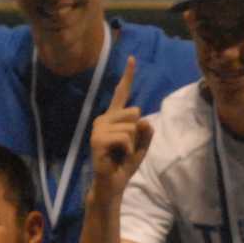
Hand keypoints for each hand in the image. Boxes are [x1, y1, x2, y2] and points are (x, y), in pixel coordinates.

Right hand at [87, 57, 148, 196]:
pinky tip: (117, 156)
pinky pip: (125, 138)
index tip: (132, 58)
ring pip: (131, 126)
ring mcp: (98, 128)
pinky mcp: (97, 139)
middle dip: (137, 133)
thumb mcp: (142, 146)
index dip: (127, 76)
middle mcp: (104, 119)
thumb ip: (146, 132)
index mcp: (114, 117)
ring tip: (120, 153)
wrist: (112, 184)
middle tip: (125, 148)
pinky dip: (127, 149)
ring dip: (132, 144)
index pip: (122, 93)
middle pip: (135, 112)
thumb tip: (143, 120)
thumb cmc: (125, 164)